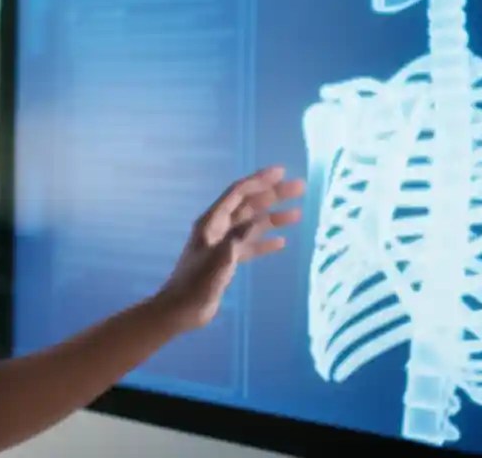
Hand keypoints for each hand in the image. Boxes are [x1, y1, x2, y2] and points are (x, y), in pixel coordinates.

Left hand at [153, 165, 304, 331]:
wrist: (181, 310)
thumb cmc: (196, 284)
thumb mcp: (221, 259)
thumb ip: (239, 238)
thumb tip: (257, 222)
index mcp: (211, 222)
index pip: (238, 193)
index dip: (259, 180)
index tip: (282, 172)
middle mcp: (217, 228)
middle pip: (249, 205)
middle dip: (273, 195)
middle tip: (300, 187)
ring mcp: (223, 245)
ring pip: (252, 225)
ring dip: (274, 218)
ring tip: (298, 213)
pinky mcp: (227, 262)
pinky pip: (250, 246)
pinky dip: (265, 243)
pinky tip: (281, 242)